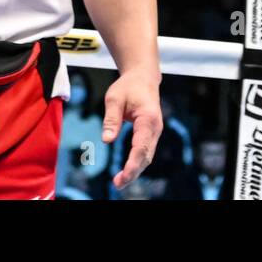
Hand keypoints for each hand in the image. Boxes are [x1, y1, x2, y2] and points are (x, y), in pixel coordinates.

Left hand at [100, 72, 161, 189]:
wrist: (143, 77)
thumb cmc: (128, 86)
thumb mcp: (114, 98)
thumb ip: (111, 119)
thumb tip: (106, 140)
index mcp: (148, 118)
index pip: (141, 146)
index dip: (133, 163)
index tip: (124, 176)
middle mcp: (155, 127)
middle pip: (146, 155)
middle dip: (133, 172)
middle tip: (117, 184)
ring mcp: (155, 132)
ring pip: (147, 156)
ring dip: (135, 170)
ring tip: (119, 182)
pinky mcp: (150, 134)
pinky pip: (145, 152)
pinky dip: (137, 163)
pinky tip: (127, 172)